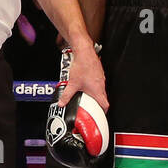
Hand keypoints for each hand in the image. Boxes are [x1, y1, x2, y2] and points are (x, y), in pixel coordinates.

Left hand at [46, 45, 110, 167]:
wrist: (84, 51)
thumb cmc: (81, 67)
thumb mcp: (72, 84)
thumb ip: (67, 95)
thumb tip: (62, 104)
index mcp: (97, 90)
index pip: (105, 105)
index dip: (103, 112)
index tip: (99, 115)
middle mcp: (101, 85)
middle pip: (102, 98)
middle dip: (96, 104)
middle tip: (90, 108)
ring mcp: (100, 78)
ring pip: (100, 90)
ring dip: (94, 94)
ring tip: (86, 97)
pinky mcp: (98, 72)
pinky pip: (97, 82)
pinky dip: (92, 86)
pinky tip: (84, 85)